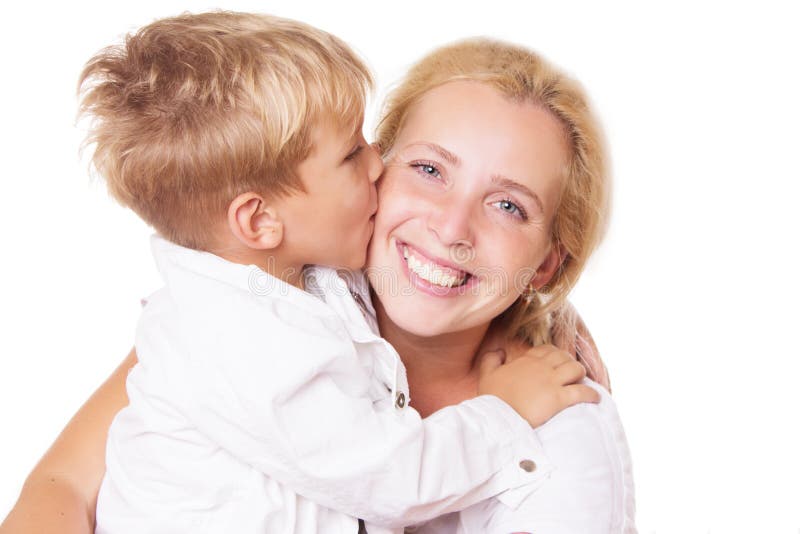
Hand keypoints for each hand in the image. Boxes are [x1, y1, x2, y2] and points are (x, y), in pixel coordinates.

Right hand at [477, 344, 599, 427]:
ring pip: (576, 369)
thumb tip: (499, 351)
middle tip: (571, 376)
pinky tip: (595, 398)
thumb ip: (491, 359)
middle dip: (570, 363)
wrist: (497, 418)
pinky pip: (582, 392)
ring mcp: (551, 382)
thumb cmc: (492, 400)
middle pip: (565, 357)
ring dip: (581, 375)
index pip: (547, 350)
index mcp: (526, 361)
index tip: (556, 364)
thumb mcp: (486, 375)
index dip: (555, 355)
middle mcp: (541, 367)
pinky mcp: (559, 398)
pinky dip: (591, 394)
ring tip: (582, 383)